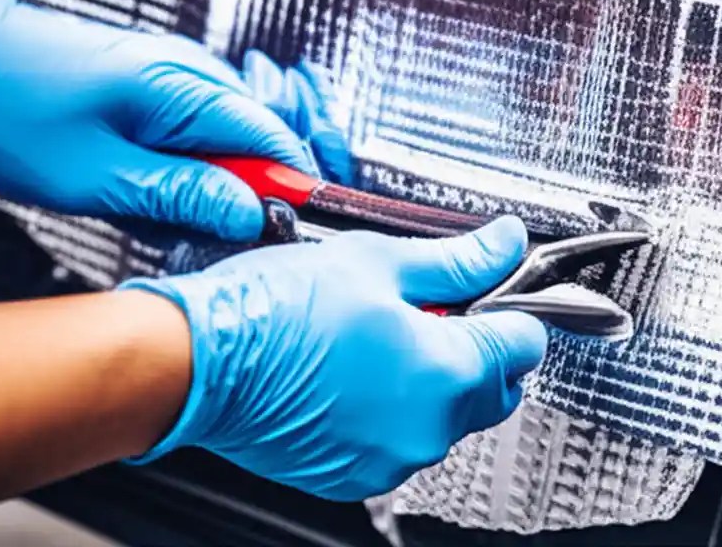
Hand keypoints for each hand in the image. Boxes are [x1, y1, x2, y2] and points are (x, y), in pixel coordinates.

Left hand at [0, 0, 331, 240]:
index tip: (277, 233)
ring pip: (227, 145)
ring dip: (204, 186)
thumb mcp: (98, 176)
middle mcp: (195, 74)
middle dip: (238, 195)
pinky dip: (181, 169)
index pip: (275, 142)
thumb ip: (183, 196)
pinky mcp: (161, 86)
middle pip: (257, 146)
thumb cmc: (11, 109)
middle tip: (189, 228)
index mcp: (187, 89)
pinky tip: (141, 186)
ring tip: (149, 206)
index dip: (288, 192)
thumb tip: (251, 216)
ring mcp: (180, 76)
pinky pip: (197, 136)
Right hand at [119, 215, 547, 499]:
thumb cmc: (275, 312)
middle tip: (433, 310)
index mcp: (448, 371)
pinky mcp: (353, 476)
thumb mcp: (379, 263)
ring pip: (445, 418)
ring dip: (431, 382)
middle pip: (493, 388)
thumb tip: (504, 244)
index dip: (511, 309)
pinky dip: (391, 412)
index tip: (490, 293)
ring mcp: (390, 459)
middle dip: (478, 348)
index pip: (524, 344)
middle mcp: (428, 428)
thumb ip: (457, 260)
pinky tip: (352, 374)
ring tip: (378, 339)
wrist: (197, 363)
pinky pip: (398, 441)